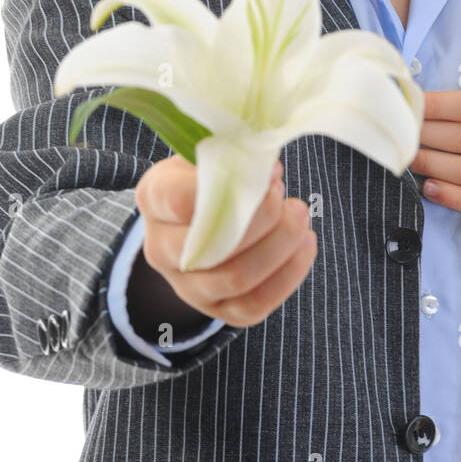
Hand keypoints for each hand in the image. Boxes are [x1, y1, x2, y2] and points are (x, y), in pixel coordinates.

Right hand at [134, 154, 317, 327]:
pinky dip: (289, 276)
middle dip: (264, 221)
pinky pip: (253, 306)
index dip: (231, 188)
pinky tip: (305, 245)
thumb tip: (270, 171)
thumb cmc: (206, 175)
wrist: (192, 217)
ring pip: (237, 281)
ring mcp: (185, 285)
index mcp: (155, 199)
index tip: (267, 174)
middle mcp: (161, 248)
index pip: (181, 201)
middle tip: (287, 199)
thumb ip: (236, 156)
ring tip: (300, 218)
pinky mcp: (214, 309)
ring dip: (281, 247)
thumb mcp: (211, 152)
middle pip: (213, 248)